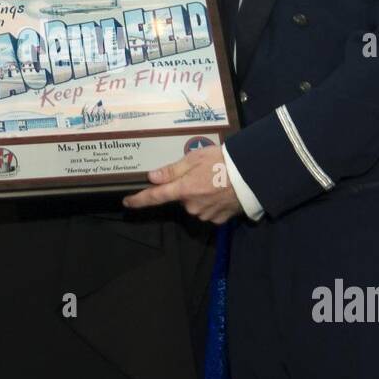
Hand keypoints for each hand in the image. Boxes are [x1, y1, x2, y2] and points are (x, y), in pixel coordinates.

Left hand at [122, 144, 243, 223]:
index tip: (127, 202)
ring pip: (194, 205)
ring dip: (199, 195)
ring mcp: (205, 214)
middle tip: (202, 174)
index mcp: (183, 189)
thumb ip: (172, 170)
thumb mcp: (195, 158)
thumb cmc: (223, 162)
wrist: (252, 175)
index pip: (155, 197)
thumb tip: (152, 177)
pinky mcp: (219, 220)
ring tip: (215, 182)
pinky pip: (208, 212)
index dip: (139, 200)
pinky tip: (221, 192)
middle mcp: (191, 206)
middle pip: (180, 198)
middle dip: (186, 188)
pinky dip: (211, 203)